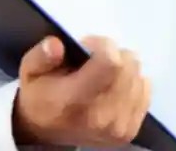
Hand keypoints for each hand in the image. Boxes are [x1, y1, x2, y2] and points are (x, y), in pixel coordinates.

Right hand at [12, 35, 151, 147]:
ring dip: (123, 68)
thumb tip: (56, 45)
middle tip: (93, 61)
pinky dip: (132, 82)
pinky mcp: (130, 130)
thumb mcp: (30, 71)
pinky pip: (146, 90)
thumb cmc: (41, 95)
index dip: (102, 45)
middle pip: (128, 67)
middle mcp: (100, 117)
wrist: (47, 131)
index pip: (110, 63)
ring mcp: (118, 126)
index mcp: (73, 101)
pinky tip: (113, 86)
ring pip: (139, 76)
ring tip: (102, 75)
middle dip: (113, 54)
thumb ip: (41, 56)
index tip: (88, 46)